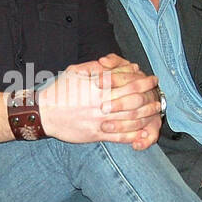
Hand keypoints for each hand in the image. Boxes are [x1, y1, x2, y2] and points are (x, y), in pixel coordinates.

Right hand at [38, 55, 161, 148]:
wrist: (43, 113)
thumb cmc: (59, 90)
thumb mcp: (76, 71)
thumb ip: (97, 67)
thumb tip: (115, 64)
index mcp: (98, 86)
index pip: (127, 82)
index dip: (143, 80)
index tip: (152, 78)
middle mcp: (101, 104)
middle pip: (133, 101)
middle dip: (149, 98)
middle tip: (157, 96)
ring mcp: (100, 121)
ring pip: (130, 119)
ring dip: (145, 115)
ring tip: (154, 111)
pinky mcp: (96, 135)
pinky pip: (119, 136)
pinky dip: (133, 135)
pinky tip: (142, 132)